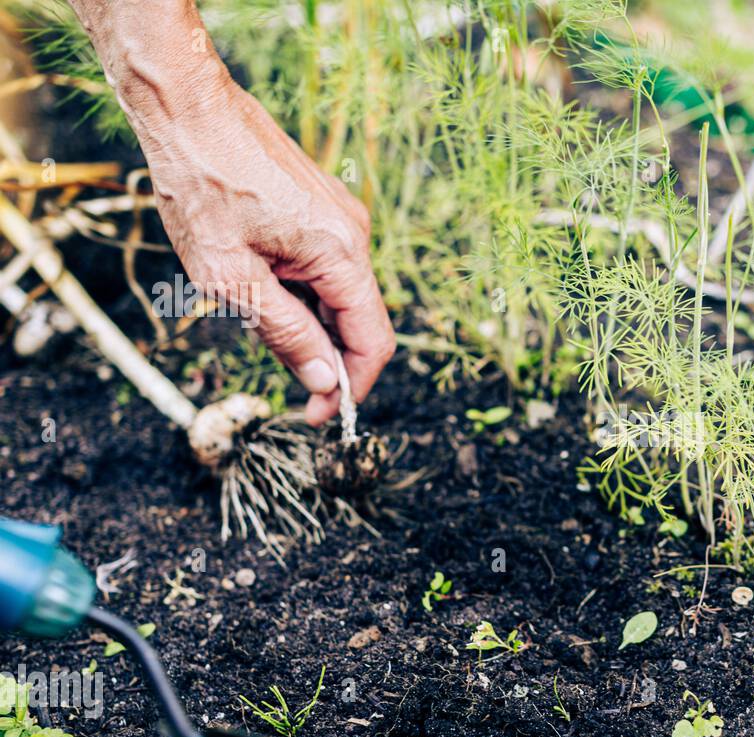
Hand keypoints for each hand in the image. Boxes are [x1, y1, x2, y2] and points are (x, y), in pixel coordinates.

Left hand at [144, 82, 393, 424]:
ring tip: (255, 318)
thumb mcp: (232, 278)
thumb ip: (286, 333)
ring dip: (312, 323)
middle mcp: (353, 235)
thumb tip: (325, 380)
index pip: (372, 342)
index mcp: (341, 255)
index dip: (351, 388)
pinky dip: (305, 293)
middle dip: (329, 359)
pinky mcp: (323, 207)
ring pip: (341, 294)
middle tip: (285, 382)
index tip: (319, 416)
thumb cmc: (201, 186)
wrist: (188, 109)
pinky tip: (261, 285)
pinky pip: (327, 267)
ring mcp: (341, 218)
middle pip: (359, 321)